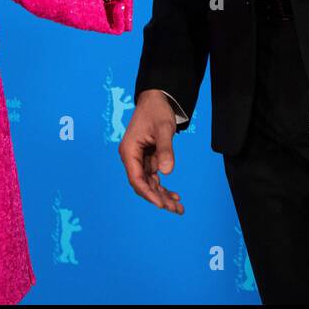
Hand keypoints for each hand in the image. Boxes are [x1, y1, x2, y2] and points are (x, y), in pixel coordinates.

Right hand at [118, 89, 183, 213]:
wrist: (157, 98)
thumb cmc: (157, 111)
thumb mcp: (163, 129)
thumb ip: (165, 149)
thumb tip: (167, 171)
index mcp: (129, 151)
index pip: (136, 178)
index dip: (148, 193)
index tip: (162, 205)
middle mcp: (131, 157)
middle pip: (142, 184)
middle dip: (158, 198)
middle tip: (176, 210)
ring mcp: (139, 159)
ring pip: (149, 184)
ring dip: (162, 195)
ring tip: (179, 208)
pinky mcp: (147, 159)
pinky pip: (154, 177)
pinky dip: (163, 187)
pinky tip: (175, 196)